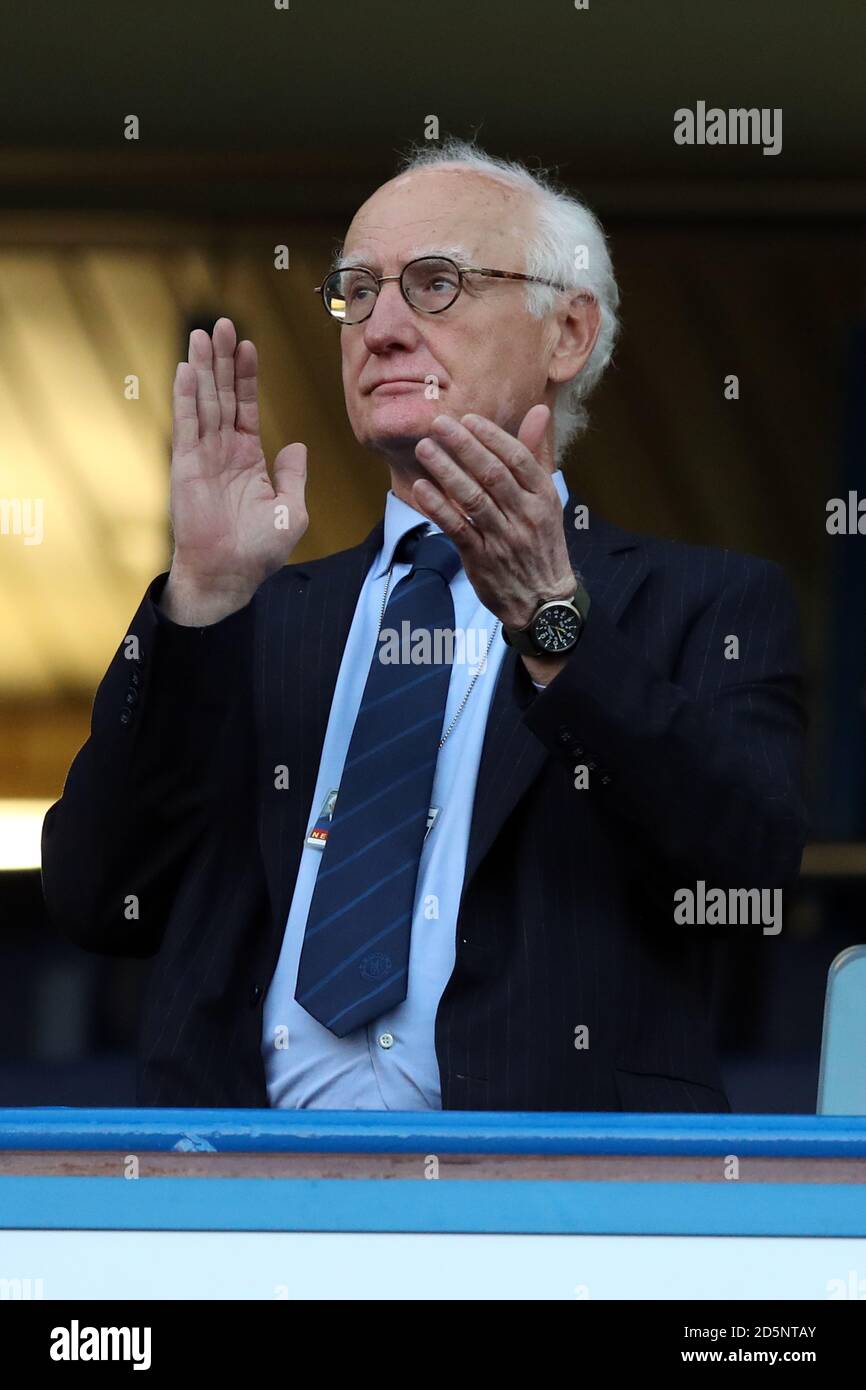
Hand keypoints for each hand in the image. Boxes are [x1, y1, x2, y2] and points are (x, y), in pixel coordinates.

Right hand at [163, 317, 307, 623]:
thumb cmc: (259, 551)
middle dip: (222, 359)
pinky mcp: (186, 465)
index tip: (247, 344)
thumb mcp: (291, 511)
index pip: (246, 406)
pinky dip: (186, 396)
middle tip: (220, 322)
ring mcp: (203, 456)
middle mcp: (223, 451)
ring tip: (203, 333)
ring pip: (204, 401)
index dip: (247, 375)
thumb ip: (294, 476)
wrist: (228, 575)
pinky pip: (187, 424)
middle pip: (223, 394)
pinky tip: (187, 368)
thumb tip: (296, 446)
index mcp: (248, 458)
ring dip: (203, 367)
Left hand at [412, 403, 574, 630]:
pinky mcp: (481, 558)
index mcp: (543, 497)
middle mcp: (525, 515)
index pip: (517, 458)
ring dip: (446, 471)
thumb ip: (536, 455)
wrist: (543, 600)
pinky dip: (438, 508)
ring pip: (473, 499)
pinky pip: (457, 528)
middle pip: (492, 474)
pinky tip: (421, 489)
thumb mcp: (547, 499)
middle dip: (463, 446)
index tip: (467, 419)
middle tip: (438, 424)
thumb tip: (540, 410)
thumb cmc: (541, 543)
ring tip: (425, 449)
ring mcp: (503, 538)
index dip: (491, 436)